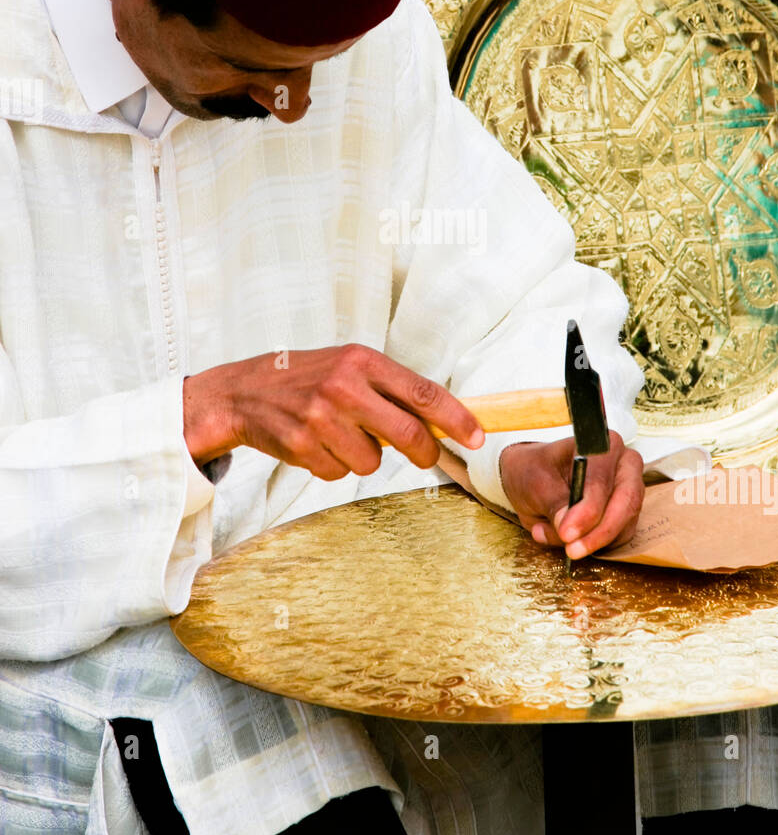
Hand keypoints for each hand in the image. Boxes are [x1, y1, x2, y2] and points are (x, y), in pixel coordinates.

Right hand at [183, 344, 483, 481]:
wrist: (243, 392)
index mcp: (362, 361)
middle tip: (426, 456)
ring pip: (373, 462)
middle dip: (425, 453)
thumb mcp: (349, 366)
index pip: (423, 393)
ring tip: (341, 436)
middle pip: (408, 435)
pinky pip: (339, 473)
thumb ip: (390, 388)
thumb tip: (442, 421)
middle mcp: (344, 386)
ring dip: (365, 458)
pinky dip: (334, 466)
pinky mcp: (302, 445)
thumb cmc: (307, 377)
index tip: (478, 437)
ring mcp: (321, 417)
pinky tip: (317, 444)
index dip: (457, 418)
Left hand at [498, 432, 643, 559]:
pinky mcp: (627, 513)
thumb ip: (553, 504)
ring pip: (624, 524)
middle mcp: (624, 464)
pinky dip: (594, 545)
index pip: (602, 481)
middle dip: (599, 532)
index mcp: (602, 445)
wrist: (533, 477)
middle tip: (571, 549)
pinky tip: (566, 539)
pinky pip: (620, 537)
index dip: (588, 510)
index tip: (567, 533)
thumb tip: (568, 528)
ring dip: (592, 540)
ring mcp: (630, 489)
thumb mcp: (534, 484)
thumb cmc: (534, 470)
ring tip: (553, 536)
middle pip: (626, 502)